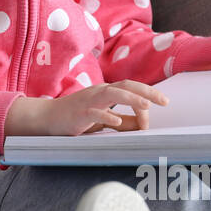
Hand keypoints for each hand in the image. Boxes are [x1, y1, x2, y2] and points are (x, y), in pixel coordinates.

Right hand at [5, 81, 169, 136]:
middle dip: (147, 91)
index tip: (152, 118)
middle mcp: (99, 92)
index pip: (131, 90)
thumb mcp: (102, 119)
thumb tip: (143, 124)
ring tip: (146, 105)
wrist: (46, 118)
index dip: (145, 101)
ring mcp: (88, 101)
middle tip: (164, 100)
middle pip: (126, 86)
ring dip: (131, 99)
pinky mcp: (79, 113)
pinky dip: (107, 117)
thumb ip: (121, 120)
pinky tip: (117, 123)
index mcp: (106, 92)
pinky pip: (95, 112)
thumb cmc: (74, 118)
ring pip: (113, 94)